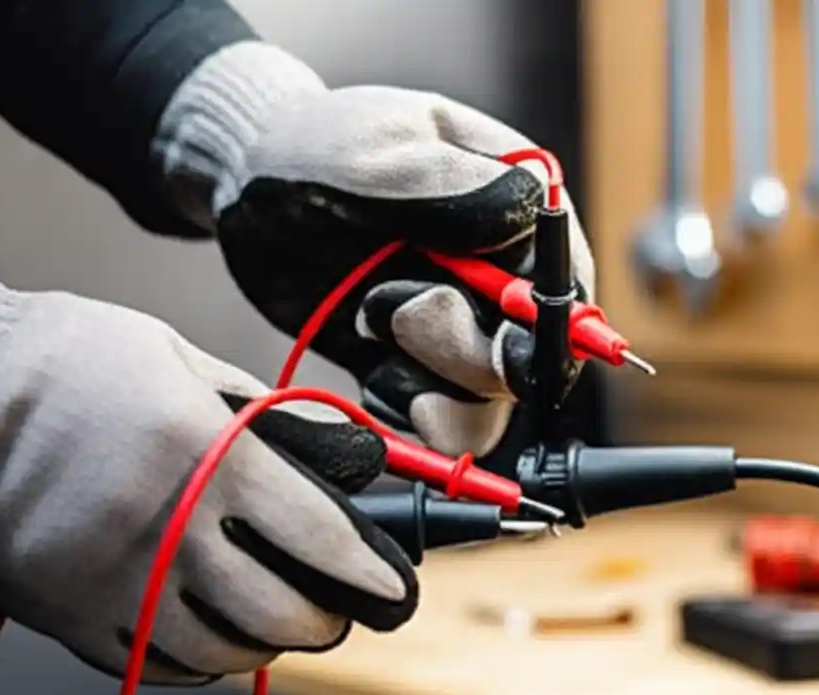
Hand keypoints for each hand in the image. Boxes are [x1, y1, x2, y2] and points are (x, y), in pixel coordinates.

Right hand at [0, 289, 416, 684]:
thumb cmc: (63, 362)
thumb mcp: (181, 357)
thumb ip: (260, 411)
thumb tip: (327, 447)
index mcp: (207, 456)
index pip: (320, 537)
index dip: (369, 573)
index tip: (393, 588)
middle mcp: (169, 528)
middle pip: (280, 612)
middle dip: (327, 620)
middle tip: (337, 611)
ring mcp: (116, 581)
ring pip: (222, 653)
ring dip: (265, 647)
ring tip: (275, 625)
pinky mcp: (69, 614)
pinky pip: (151, 666)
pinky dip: (195, 663)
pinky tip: (207, 638)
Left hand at [212, 85, 595, 457]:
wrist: (251, 187)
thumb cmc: (317, 150)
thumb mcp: (378, 152)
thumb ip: (448, 182)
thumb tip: (524, 209)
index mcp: (518, 209)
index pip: (566, 286)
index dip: (544, 324)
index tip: (497, 331)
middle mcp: (504, 275)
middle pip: (532, 356)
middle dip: (466, 350)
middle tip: (398, 314)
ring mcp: (462, 325)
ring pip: (484, 398)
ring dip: (426, 377)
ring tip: (368, 318)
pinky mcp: (418, 365)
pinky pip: (436, 419)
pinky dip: (403, 409)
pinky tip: (367, 365)